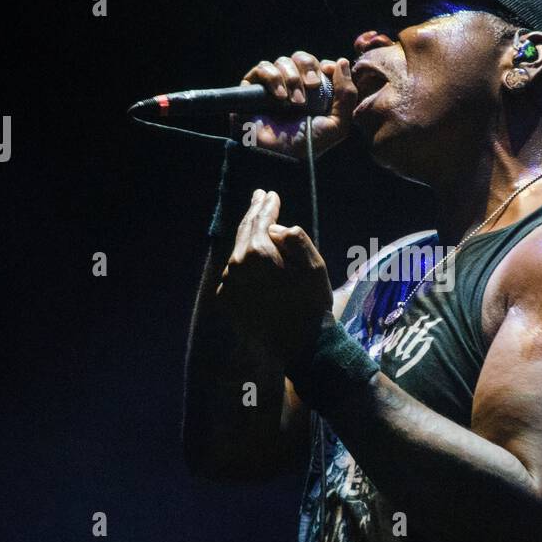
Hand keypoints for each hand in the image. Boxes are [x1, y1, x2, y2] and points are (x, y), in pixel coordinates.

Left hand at [216, 189, 332, 361]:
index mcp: (258, 253)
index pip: (261, 221)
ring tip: (257, 225)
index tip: (271, 194)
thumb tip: (276, 229)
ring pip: (238, 253)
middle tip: (259, 197)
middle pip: (244, 233)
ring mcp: (228, 285)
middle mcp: (236, 266)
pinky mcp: (227, 301)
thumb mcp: (314, 266)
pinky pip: (234, 274)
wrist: (299, 347)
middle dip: (254, 214)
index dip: (267, 206)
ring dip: (248, 239)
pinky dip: (243, 264)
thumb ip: (295, 238)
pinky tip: (251, 259)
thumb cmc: (312, 305)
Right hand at [230, 51, 357, 159]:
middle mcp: (294, 86)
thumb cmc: (307, 145)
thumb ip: (347, 95)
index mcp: (315, 93)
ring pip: (283, 61)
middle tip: (312, 87)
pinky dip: (273, 78)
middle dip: (309, 70)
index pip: (320, 65)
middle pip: (302, 58)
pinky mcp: (253, 87)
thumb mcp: (337, 124)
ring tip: (294, 102)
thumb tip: (342, 61)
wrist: (279, 156)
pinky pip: (263, 68)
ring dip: (292, 78)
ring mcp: (273, 86)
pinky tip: (279, 98)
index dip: (325, 67)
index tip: (328, 74)